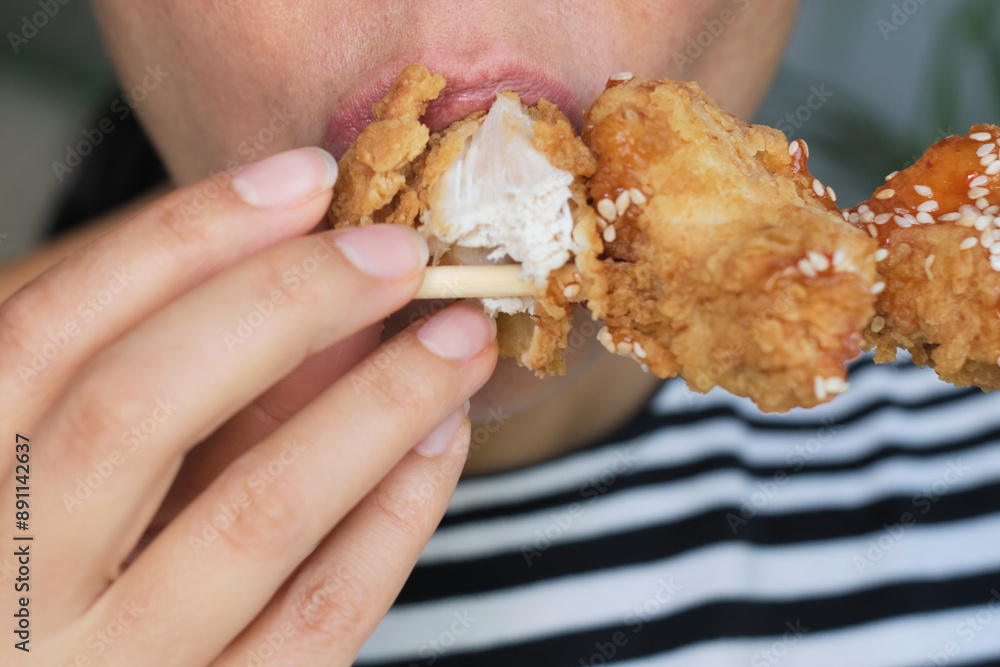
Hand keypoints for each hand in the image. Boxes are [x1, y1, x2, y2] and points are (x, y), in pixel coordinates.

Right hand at [0, 147, 496, 664]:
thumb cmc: (51, 561)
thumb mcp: (61, 452)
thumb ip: (147, 374)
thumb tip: (305, 290)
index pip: (46, 331)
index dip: (179, 237)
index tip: (299, 179)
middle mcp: (5, 582)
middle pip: (141, 409)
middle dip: (287, 305)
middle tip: (397, 252)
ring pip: (257, 515)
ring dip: (379, 404)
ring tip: (456, 338)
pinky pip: (319, 618)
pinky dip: (395, 517)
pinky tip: (441, 442)